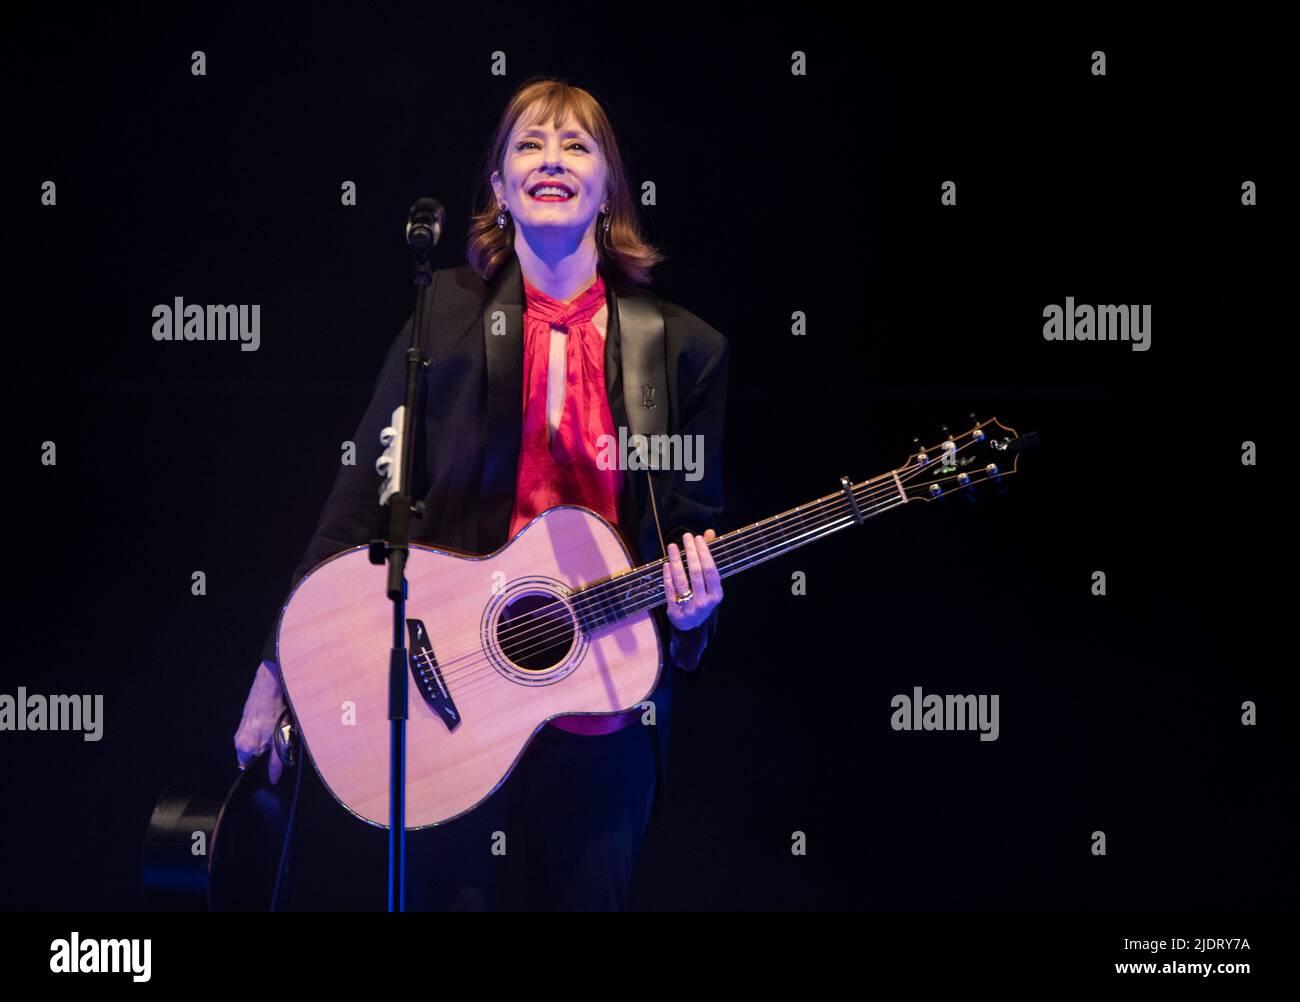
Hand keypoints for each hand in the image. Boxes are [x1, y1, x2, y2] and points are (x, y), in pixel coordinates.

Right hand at [233, 660, 286, 783]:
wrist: (270, 686)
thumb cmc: (276, 711)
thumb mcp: (281, 740)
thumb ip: (277, 762)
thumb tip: (273, 779)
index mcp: (244, 748)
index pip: (248, 768)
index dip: (261, 767)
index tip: (271, 762)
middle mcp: (239, 740)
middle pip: (252, 756)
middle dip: (266, 753)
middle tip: (280, 741)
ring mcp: (241, 729)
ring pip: (254, 743)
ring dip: (266, 741)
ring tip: (279, 729)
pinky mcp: (246, 719)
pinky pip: (255, 732)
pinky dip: (265, 731)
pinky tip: (275, 722)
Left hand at [662, 528, 722, 631]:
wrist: (691, 625)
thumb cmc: (702, 597)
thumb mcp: (709, 582)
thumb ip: (708, 556)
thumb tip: (710, 532)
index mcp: (716, 594)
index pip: (711, 570)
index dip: (705, 553)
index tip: (698, 538)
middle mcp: (704, 602)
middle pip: (696, 573)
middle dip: (691, 552)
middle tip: (686, 536)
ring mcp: (689, 607)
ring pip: (681, 581)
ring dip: (676, 561)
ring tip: (672, 546)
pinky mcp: (675, 611)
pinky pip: (670, 590)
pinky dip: (668, 576)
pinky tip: (666, 564)